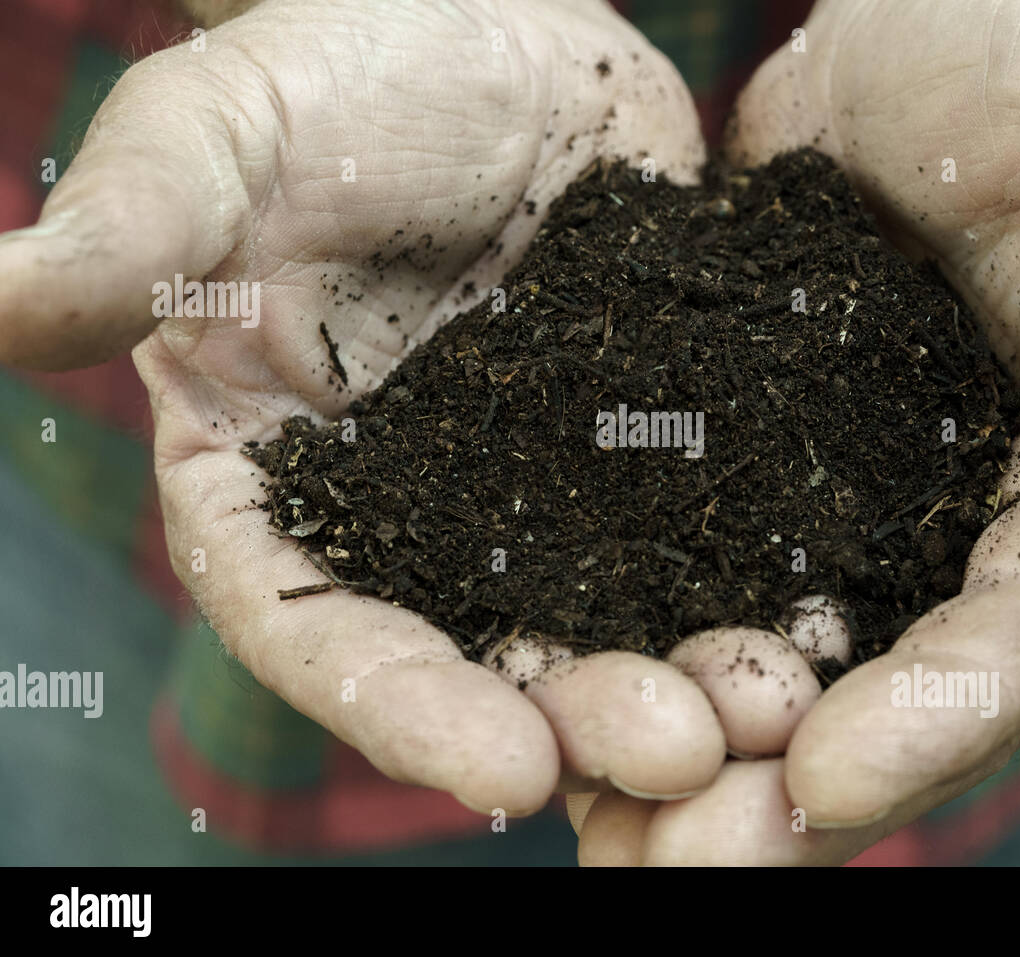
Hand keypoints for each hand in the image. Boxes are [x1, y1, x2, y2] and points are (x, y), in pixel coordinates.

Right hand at [0, 0, 736, 815]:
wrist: (492, 29)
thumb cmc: (335, 70)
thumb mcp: (222, 139)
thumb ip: (130, 234)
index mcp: (286, 476)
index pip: (321, 618)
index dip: (399, 702)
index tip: (504, 769)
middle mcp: (415, 511)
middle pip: (483, 649)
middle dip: (574, 713)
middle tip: (676, 752)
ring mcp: (539, 485)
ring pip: (607, 612)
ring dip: (683, 676)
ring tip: (768, 708)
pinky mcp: (645, 442)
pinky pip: (706, 527)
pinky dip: (757, 582)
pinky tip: (830, 618)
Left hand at [569, 0, 1019, 863]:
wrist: (910, 47)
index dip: (951, 709)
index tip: (829, 783)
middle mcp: (986, 528)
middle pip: (906, 694)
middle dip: (793, 792)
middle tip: (673, 868)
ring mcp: (866, 519)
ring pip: (792, 674)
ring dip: (697, 767)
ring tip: (602, 842)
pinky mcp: (761, 485)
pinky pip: (699, 593)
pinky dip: (634, 662)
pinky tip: (546, 723)